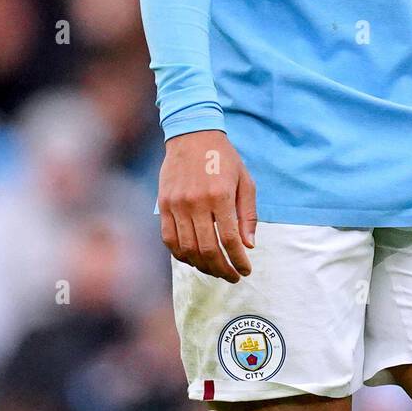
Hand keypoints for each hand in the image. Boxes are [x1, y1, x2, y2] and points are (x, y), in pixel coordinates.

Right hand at [158, 130, 256, 281]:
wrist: (192, 134)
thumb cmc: (223, 158)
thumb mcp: (245, 181)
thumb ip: (248, 214)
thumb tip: (248, 246)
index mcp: (221, 196)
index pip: (229, 240)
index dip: (238, 260)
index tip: (245, 270)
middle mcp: (197, 202)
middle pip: (208, 250)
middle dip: (222, 269)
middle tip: (232, 276)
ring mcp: (177, 204)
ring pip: (187, 249)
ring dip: (203, 266)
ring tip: (215, 270)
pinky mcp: (163, 204)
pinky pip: (169, 239)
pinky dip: (181, 255)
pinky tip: (193, 259)